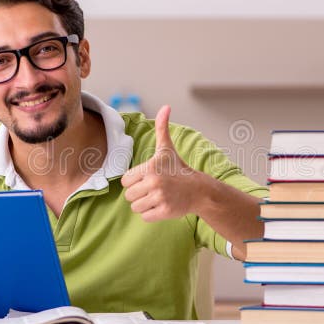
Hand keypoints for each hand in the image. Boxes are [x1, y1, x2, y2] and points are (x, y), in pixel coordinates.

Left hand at [121, 105, 199, 221]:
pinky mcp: (165, 211)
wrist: (199, 189)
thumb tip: (166, 106)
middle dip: (139, 194)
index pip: (125, 181)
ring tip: (157, 197)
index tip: (147, 179)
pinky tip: (162, 205)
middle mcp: (154, 182)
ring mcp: (160, 198)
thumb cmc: (178, 168)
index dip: (134, 181)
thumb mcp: (167, 148)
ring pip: (136, 207)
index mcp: (150, 167)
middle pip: (129, 195)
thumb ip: (162, 128)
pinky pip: (145, 217)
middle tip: (153, 189)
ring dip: (144, 205)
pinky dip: (151, 214)